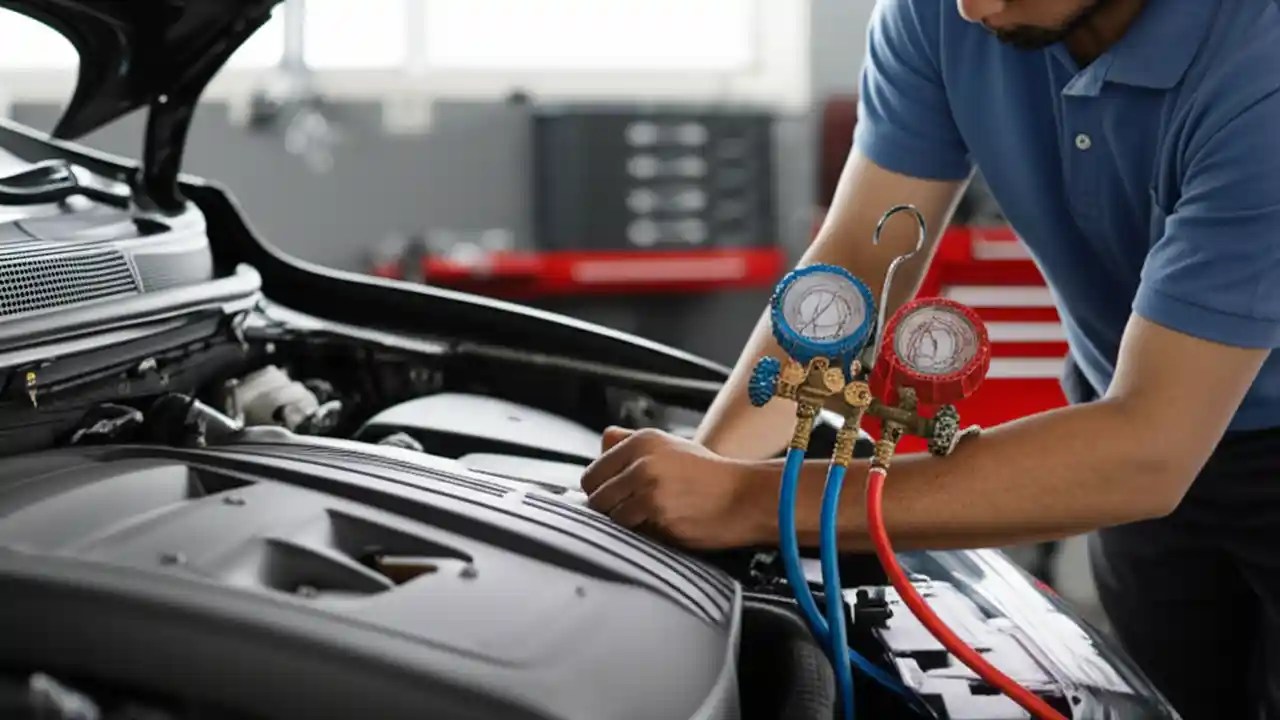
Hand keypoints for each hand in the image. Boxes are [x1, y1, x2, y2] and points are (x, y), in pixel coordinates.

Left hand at [579, 427, 774, 549]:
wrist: (745, 496)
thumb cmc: (709, 475)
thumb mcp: (669, 446)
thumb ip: (631, 444)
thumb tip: (600, 447)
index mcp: (641, 441)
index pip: (592, 473)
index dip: (599, 491)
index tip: (610, 499)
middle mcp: (642, 462)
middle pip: (596, 497)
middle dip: (608, 509)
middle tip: (630, 513)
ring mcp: (649, 489)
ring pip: (611, 517)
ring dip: (624, 525)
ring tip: (649, 520)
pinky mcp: (658, 515)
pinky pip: (632, 533)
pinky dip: (641, 535)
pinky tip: (662, 527)